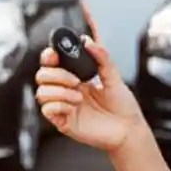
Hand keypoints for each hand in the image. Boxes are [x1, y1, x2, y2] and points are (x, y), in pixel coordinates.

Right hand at [35, 4, 147, 152]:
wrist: (129, 129)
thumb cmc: (123, 105)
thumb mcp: (114, 76)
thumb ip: (102, 57)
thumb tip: (88, 41)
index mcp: (75, 77)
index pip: (52, 63)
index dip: (48, 56)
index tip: (55, 54)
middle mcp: (66, 91)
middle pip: (42, 75)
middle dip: (56, 74)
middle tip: (76, 80)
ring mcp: (63, 106)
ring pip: (41, 93)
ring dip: (59, 91)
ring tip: (79, 97)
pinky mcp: (63, 122)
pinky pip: (47, 110)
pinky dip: (59, 105)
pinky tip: (74, 107)